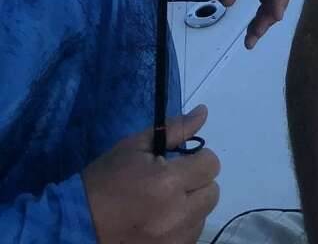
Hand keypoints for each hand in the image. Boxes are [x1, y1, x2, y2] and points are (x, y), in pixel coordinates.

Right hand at [83, 105, 219, 243]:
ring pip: (203, 215)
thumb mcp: (135, 146)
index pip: (210, 164)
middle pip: (212, 191)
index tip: (180, 162)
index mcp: (168, 183)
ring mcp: (173, 239)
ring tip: (165, 202)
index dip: (198, 159)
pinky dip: (183, 226)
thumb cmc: (106, 180)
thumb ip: (174, 130)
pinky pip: (191, 235)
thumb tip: (203, 112)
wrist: (79, 222)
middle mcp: (176, 214)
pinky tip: (163, 220)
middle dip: (197, 181)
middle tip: (173, 181)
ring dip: (191, 205)